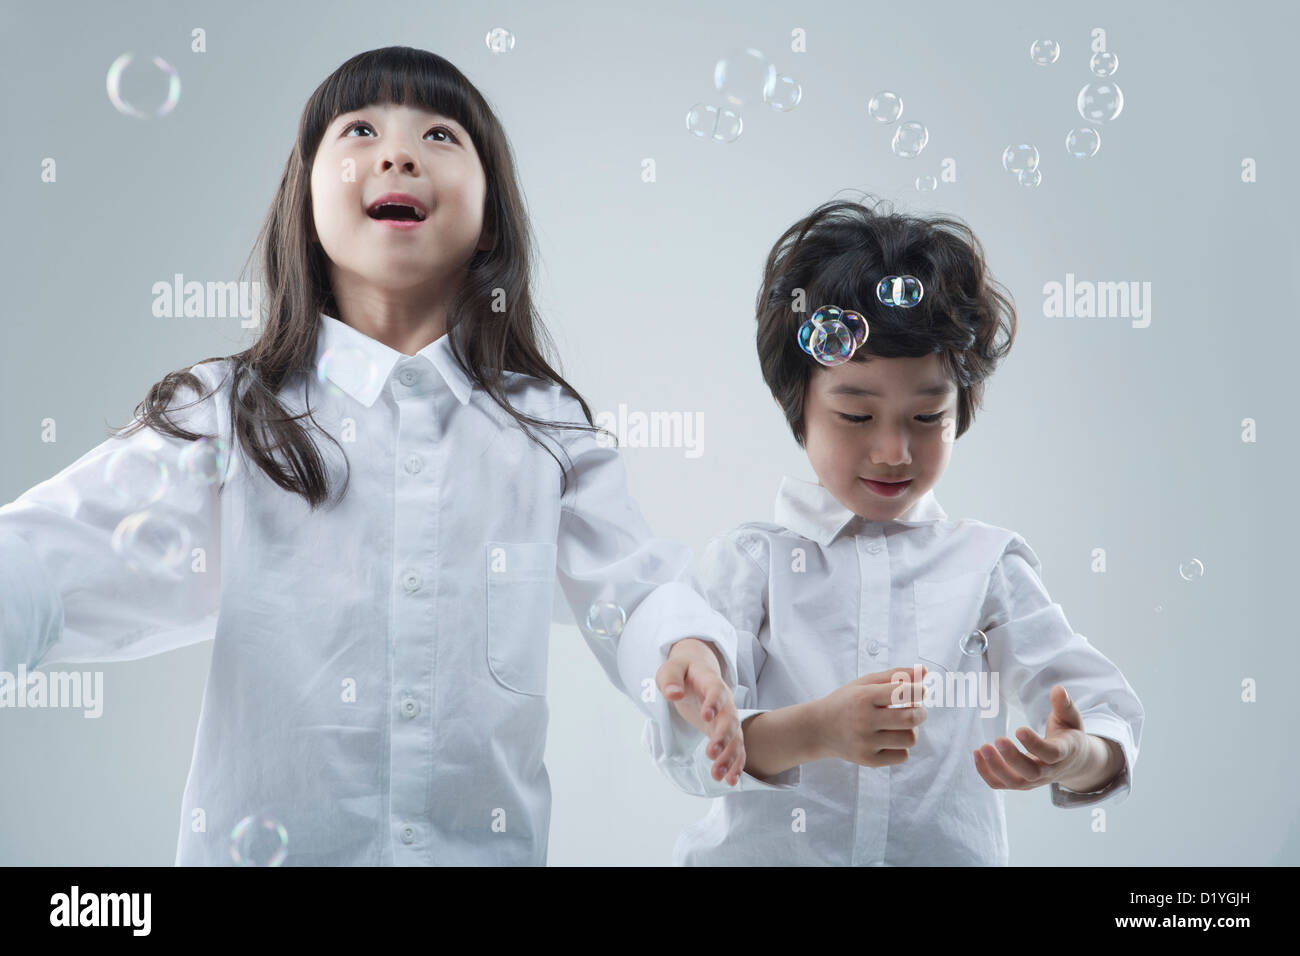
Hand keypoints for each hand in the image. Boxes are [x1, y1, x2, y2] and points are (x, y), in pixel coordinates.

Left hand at [657, 638, 744, 785]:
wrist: (697, 670)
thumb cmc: (682, 671)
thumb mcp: (670, 669)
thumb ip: (670, 680)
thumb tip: (672, 694)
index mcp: (710, 681)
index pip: (715, 691)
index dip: (713, 703)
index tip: (705, 717)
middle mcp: (724, 701)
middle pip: (729, 719)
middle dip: (723, 737)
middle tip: (711, 754)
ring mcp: (727, 717)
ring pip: (735, 737)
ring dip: (729, 756)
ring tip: (717, 776)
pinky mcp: (725, 731)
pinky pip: (736, 748)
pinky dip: (735, 763)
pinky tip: (730, 780)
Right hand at [814, 665, 929, 766]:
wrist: (819, 729)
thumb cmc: (846, 702)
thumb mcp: (865, 683)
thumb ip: (895, 675)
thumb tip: (925, 671)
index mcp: (864, 697)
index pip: (903, 692)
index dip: (919, 690)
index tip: (921, 691)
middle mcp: (864, 721)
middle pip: (911, 718)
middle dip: (921, 712)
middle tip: (916, 709)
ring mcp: (866, 743)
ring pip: (910, 739)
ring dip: (911, 730)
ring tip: (900, 725)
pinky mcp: (869, 760)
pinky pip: (902, 756)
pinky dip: (901, 747)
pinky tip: (890, 739)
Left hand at [973, 684, 1095, 790]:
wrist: (1073, 762)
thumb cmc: (1068, 735)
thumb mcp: (1070, 719)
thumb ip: (1064, 705)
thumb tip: (1058, 689)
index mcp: (1063, 753)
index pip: (1050, 754)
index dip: (1035, 744)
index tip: (1019, 729)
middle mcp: (1048, 771)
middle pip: (1031, 772)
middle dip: (1012, 758)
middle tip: (997, 740)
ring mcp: (1033, 780)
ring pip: (1014, 782)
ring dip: (996, 768)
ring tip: (982, 748)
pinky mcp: (1020, 782)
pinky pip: (1001, 784)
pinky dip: (987, 773)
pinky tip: (977, 754)